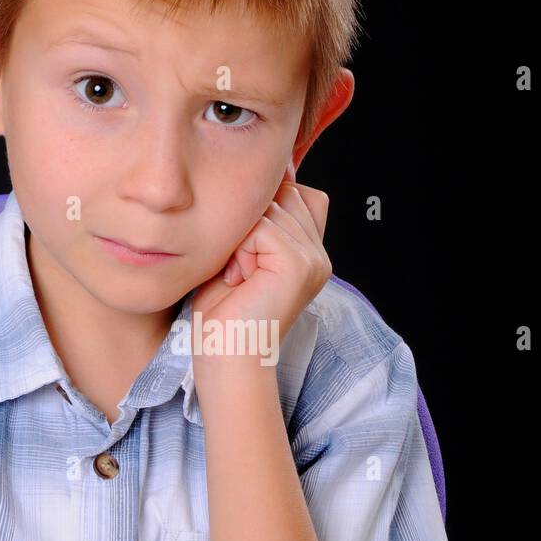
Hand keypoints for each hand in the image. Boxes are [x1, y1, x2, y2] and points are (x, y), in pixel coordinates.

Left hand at [189, 170, 331, 375]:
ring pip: (269, 209)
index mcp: (310, 252)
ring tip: (238, 277)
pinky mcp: (300, 265)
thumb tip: (257, 180)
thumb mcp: (238, 257)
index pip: (293, 193)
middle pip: (281, 194)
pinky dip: (240, 249)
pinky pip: (262, 226)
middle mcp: (319, 254)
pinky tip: (239, 279)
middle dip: (247, 224)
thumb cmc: (222, 316)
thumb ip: (255, 223)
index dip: (258, 213)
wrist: (225, 360)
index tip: (241, 258)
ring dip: (240, 239)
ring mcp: (314, 259)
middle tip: (238, 271)